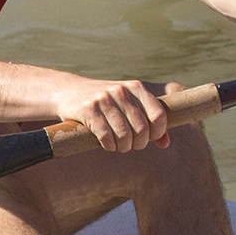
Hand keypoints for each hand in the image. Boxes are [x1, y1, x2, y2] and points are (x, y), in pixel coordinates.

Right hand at [55, 79, 179, 151]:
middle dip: (139, 143)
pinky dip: (109, 146)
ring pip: (125, 135)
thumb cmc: (108, 103)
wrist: (69, 91)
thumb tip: (166, 143)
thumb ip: (151, 121)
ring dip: (124, 147)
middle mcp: (122, 91)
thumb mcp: (130, 105)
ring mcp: (105, 99)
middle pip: (142, 129)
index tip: (151, 138)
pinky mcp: (88, 110)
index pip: (159, 115)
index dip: (159, 132)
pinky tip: (108, 144)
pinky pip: (106, 137)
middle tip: (132, 145)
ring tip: (120, 146)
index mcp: (137, 87)